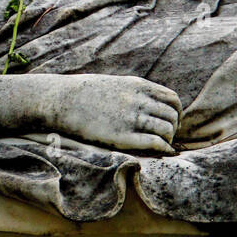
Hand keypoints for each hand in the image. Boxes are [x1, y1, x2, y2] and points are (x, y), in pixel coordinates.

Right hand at [44, 75, 180, 153]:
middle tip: (164, 137)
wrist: (61, 100)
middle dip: (173, 128)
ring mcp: (131, 118)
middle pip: (172, 115)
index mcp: (137, 86)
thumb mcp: (114, 84)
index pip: (172, 99)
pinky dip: (163, 148)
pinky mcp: (122, 136)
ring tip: (158, 146)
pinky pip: (155, 142)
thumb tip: (146, 103)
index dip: (175, 113)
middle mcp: (138, 100)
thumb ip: (134, 92)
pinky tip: (159, 152)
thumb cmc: (84, 93)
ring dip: (168, 139)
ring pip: (167, 129)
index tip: (169, 122)